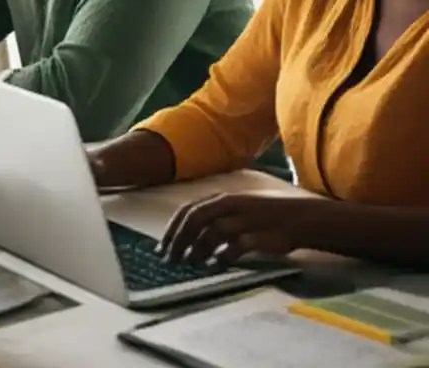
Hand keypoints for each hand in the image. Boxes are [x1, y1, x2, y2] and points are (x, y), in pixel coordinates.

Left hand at [159, 191, 330, 267]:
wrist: (302, 218)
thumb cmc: (265, 215)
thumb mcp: (238, 208)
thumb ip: (215, 217)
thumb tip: (186, 236)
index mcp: (223, 198)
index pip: (188, 211)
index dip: (172, 229)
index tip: (162, 247)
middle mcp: (231, 206)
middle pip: (195, 221)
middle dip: (179, 241)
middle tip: (170, 260)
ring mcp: (246, 221)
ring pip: (212, 233)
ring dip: (197, 250)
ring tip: (190, 264)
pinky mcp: (260, 236)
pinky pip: (235, 247)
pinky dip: (222, 257)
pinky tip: (215, 266)